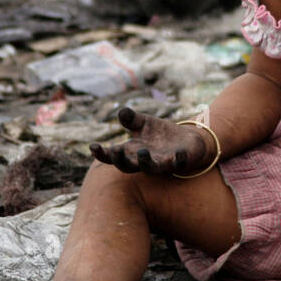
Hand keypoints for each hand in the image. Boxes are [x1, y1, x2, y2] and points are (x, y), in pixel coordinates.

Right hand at [88, 106, 212, 175]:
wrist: (187, 141)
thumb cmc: (161, 134)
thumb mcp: (145, 123)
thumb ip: (132, 119)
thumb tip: (121, 112)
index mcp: (132, 151)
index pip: (113, 155)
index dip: (102, 153)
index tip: (92, 146)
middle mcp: (144, 161)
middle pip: (128, 166)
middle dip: (121, 160)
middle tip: (115, 151)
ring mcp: (161, 163)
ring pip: (150, 169)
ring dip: (146, 162)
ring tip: (143, 151)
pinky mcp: (179, 163)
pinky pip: (178, 165)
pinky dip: (177, 160)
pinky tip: (177, 154)